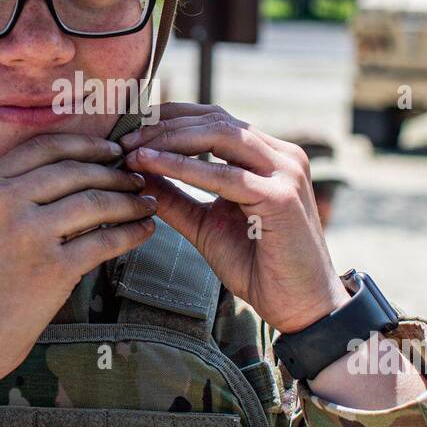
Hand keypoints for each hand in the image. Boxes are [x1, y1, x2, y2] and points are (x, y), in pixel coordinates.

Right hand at [0, 134, 155, 418]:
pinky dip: (131, 233)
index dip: (85, 144)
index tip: (110, 150)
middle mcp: (4, 202)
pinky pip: (105, 241)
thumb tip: (56, 185)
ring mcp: (30, 233)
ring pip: (95, 201)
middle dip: (113, 171)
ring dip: (129, 200)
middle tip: (136, 178)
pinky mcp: (54, 268)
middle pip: (75, 170)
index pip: (44, 147)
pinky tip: (144, 231)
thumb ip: (3, 201)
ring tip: (146, 203)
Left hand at [120, 103, 348, 333]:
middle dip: (166, 126)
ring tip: (133, 149)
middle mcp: (282, 155)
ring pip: (220, 136)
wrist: (301, 307)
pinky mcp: (281, 196)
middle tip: (125, 138)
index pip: (216, 120)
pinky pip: (224, 175)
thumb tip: (137, 174)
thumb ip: (176, 198)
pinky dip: (183, 168)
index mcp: (269, 157)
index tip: (132, 129)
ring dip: (171, 139)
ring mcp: (285, 172)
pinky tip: (152, 165)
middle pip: (216, 120)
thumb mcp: (206, 225)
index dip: (172, 119)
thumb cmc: (258, 268)